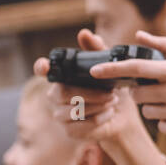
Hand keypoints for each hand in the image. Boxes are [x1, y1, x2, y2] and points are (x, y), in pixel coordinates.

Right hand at [35, 29, 144, 143]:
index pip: (43, 70)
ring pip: (74, 110)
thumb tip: (85, 34)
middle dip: (90, 94)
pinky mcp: (69, 130)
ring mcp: (60, 114)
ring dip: (97, 106)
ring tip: (112, 102)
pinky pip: (82, 125)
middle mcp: (56, 95)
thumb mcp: (110, 68)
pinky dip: (99, 118)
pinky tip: (108, 114)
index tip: (44, 66)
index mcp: (62, 77)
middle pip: (63, 93)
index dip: (42, 67)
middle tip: (110, 94)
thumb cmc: (112, 89)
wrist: (123, 117)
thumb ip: (97, 50)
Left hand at [89, 30, 165, 136]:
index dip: (112, 70)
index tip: (94, 71)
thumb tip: (139, 36)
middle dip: (138, 89)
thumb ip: (165, 44)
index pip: (135, 68)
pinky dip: (165, 119)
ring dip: (152, 105)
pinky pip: (161, 125)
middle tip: (153, 85)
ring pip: (147, 111)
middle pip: (137, 93)